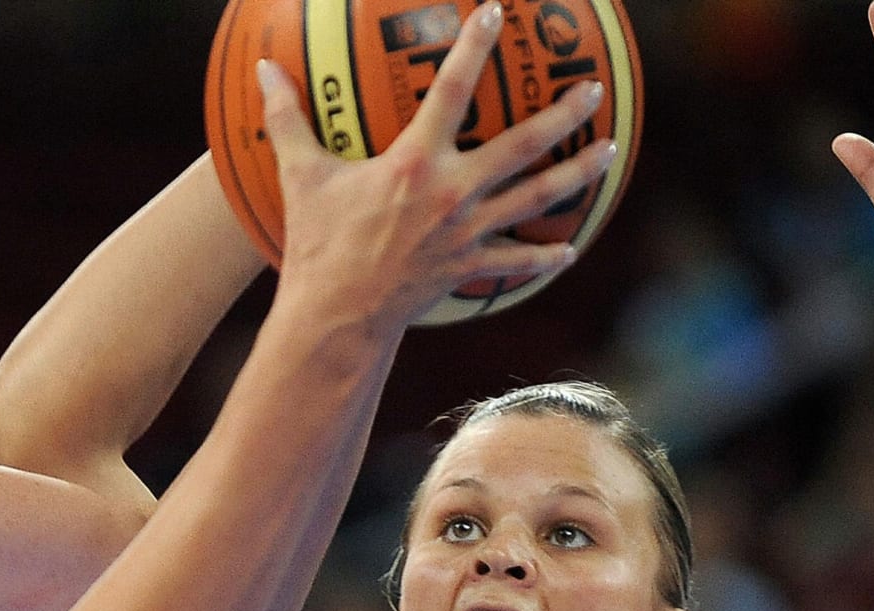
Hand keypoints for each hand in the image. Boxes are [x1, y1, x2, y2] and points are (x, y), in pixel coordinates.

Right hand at [257, 0, 617, 328]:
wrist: (336, 316)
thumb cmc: (317, 244)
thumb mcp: (300, 175)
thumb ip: (287, 118)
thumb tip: (263, 69)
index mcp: (415, 162)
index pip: (452, 90)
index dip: (473, 47)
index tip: (494, 12)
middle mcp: (452, 193)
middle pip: (522, 146)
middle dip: (563, 115)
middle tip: (593, 88)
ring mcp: (467, 233)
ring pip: (536, 199)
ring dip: (577, 174)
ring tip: (610, 150)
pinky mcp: (468, 267)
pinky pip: (516, 261)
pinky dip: (545, 256)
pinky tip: (571, 248)